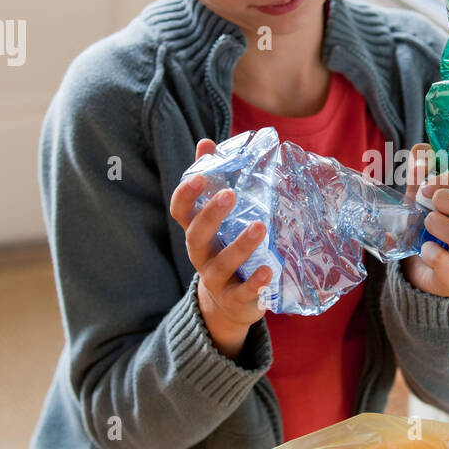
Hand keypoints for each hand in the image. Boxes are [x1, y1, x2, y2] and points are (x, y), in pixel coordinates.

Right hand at [169, 138, 272, 355]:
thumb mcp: (219, 220)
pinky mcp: (236, 299)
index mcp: (196, 232)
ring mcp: (215, 279)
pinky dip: (255, 282)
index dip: (186, 194)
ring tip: (260, 227)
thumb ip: (215, 181)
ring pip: (221, 263)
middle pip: (196, 235)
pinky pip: (243, 291)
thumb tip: (207, 143)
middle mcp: (200, 255)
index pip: (180, 211)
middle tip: (229, 195)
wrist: (229, 305)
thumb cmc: (225, 249)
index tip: (200, 176)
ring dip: (240, 245)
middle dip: (210, 215)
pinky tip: (269, 270)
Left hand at [400, 143, 448, 297]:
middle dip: (443, 199)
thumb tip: (422, 149)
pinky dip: (429, 252)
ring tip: (425, 227)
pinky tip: (424, 251)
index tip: (428, 185)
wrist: (424, 273)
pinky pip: (445, 261)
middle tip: (426, 204)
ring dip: (434, 224)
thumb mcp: (422, 200)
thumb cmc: (429, 230)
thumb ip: (422, 175)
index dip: (448, 176)